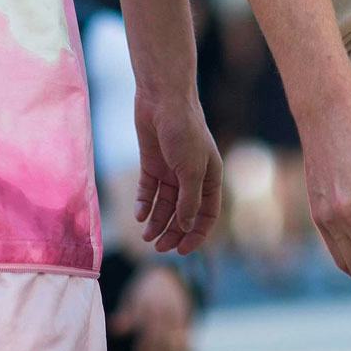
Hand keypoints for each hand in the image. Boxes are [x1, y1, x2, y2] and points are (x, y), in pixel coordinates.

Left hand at [111, 262, 195, 350]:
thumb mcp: (134, 297)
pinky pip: (191, 338)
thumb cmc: (146, 288)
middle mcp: (165, 314)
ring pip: (177, 342)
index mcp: (149, 309)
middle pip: (162, 341)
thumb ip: (127, 314)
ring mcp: (178, 317)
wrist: (170, 271)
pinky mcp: (189, 319)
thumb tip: (115, 329)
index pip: (146, 334)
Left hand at [134, 94, 221, 254]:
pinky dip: (145, 204)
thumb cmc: (184, 131)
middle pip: (184, 213)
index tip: (182, 251)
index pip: (207, 214)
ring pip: (165, 205)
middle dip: (173, 232)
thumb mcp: (191, 169)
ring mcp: (171, 171)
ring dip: (157, 222)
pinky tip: (140, 216)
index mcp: (210, 178)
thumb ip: (189, 200)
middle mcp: (192, 177)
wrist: (163, 99)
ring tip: (146, 237)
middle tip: (159, 248)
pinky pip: (149, 191)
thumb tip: (185, 227)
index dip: (196, 234)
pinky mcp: (152, 164)